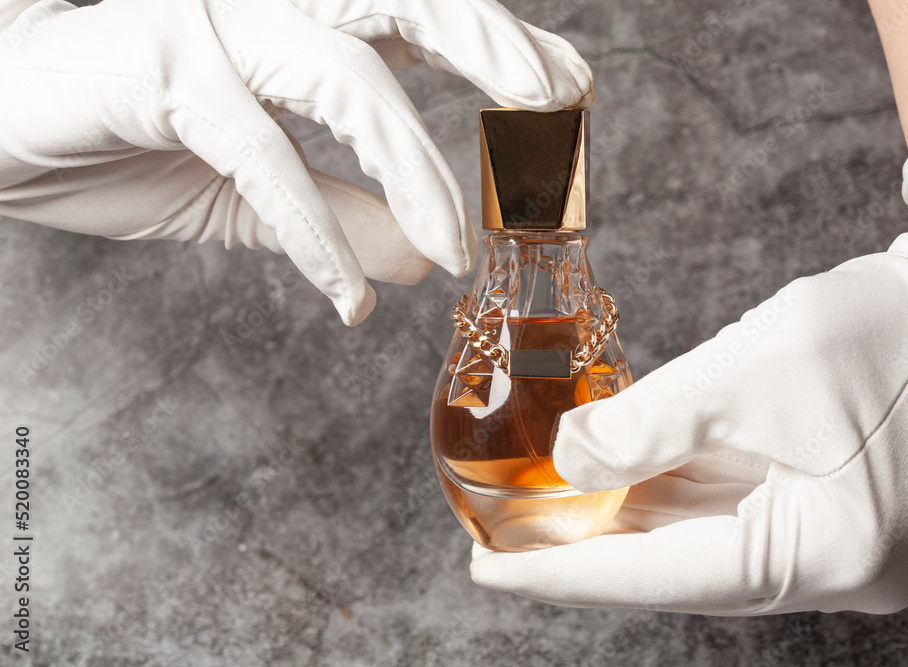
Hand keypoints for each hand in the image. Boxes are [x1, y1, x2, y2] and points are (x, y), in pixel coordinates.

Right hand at [0, 0, 593, 323]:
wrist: (1, 120)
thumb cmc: (126, 139)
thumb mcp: (255, 190)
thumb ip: (340, 212)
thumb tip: (424, 263)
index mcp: (307, 26)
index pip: (424, 22)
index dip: (503, 45)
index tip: (569, 91)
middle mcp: (272, 7)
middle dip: (486, 38)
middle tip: (553, 99)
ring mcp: (215, 23)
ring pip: (345, 73)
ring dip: (413, 169)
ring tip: (457, 253)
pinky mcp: (160, 67)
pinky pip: (257, 151)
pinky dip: (310, 229)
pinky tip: (345, 300)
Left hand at [471, 115, 907, 614]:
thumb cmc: (894, 331)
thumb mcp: (751, 372)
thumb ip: (649, 426)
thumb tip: (570, 463)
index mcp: (828, 553)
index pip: (665, 575)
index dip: (567, 573)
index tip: (489, 572)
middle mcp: (834, 568)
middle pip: (679, 566)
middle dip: (588, 548)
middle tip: (502, 538)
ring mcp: (837, 543)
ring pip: (702, 540)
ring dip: (624, 520)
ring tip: (541, 509)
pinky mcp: (833, 509)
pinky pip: (732, 513)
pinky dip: (669, 495)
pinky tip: (612, 481)